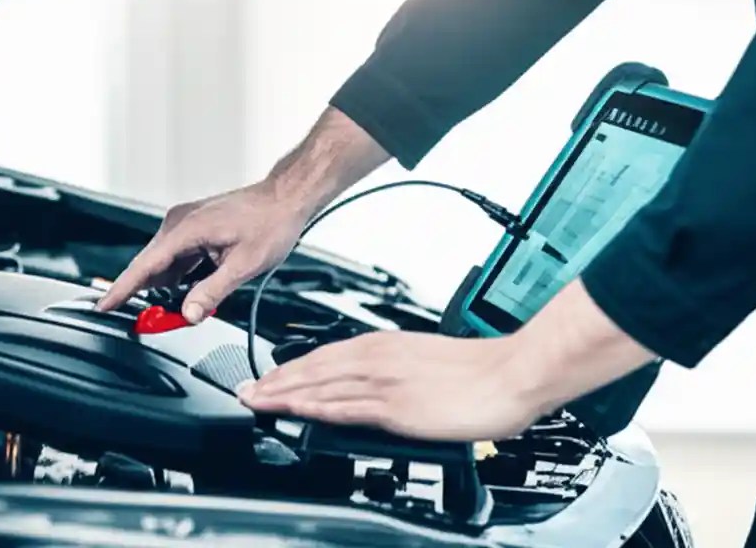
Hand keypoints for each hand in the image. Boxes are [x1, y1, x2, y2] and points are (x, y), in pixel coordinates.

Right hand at [95, 181, 311, 321]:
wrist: (286, 199)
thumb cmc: (270, 222)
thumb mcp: (243, 265)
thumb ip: (212, 292)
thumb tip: (188, 313)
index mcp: (185, 229)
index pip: (144, 265)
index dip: (121, 289)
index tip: (103, 306)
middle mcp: (179, 223)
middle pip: (151, 267)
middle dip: (150, 296)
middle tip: (157, 322)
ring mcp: (185, 225)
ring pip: (165, 265)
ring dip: (171, 288)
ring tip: (191, 305)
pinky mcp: (194, 229)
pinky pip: (178, 259)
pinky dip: (182, 277)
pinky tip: (198, 288)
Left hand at [237, 332, 547, 441]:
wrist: (511, 373)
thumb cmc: (480, 370)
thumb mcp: (427, 362)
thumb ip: (398, 372)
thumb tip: (379, 387)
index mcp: (386, 345)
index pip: (325, 355)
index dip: (292, 368)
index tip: (268, 376)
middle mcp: (379, 358)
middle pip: (313, 368)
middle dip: (275, 380)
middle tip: (244, 390)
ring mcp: (385, 382)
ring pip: (321, 385)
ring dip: (284, 394)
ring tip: (256, 401)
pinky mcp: (396, 406)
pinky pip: (345, 406)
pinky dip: (314, 407)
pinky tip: (295, 411)